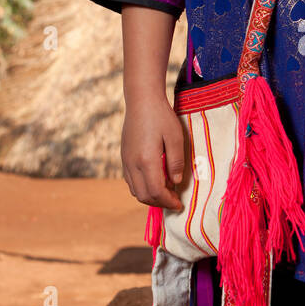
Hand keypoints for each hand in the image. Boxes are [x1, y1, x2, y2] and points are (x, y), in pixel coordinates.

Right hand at [121, 94, 185, 210]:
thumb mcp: (176, 137)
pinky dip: (143, 188)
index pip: (156, 192)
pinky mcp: (124, 157)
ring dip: (151, 197)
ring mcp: (126, 161)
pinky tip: (156, 180)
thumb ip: (176, 162)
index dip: (169, 202)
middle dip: (160, 203)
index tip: (179, 204)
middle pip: (144, 196)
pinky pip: (131, 181)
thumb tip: (176, 182)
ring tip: (167, 191)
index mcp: (147, 160)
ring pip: (135, 191)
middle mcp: (133, 164)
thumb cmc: (161, 116)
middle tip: (175, 200)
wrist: (141, 101)